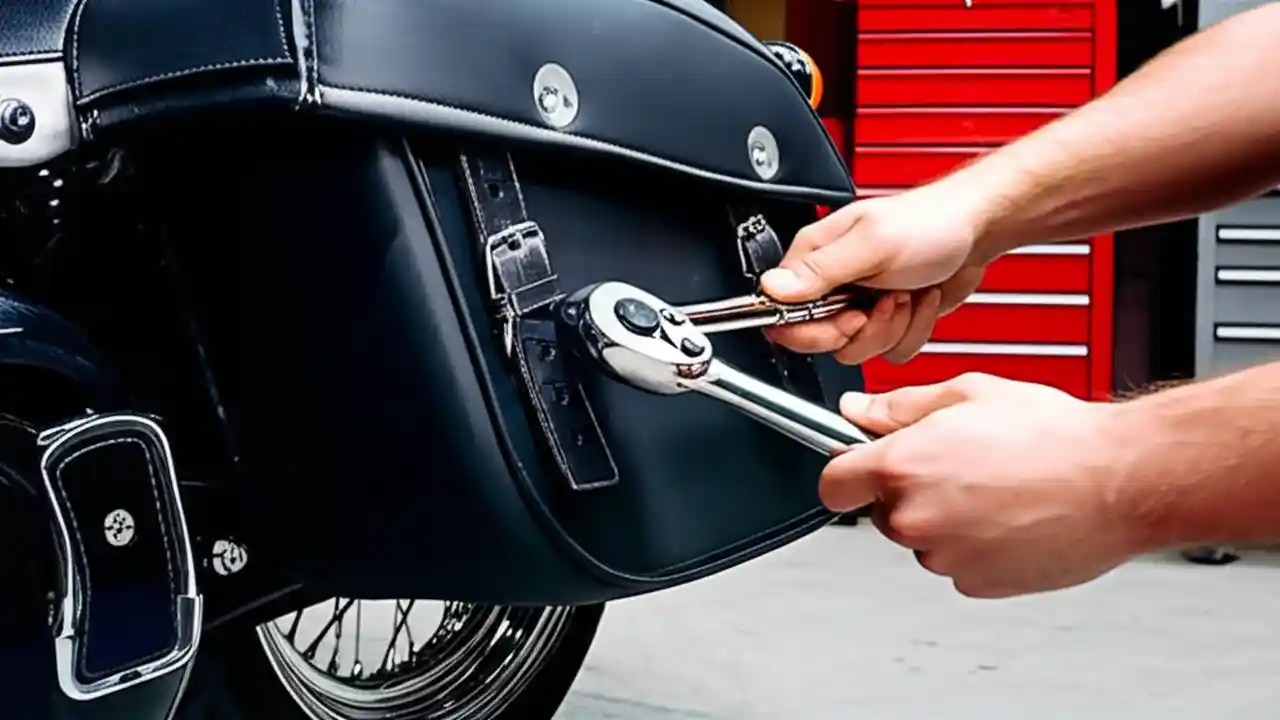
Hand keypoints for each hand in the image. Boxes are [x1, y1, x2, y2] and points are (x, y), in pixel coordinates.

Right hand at [759, 183, 993, 364]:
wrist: (978, 231)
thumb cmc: (931, 223)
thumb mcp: (871, 244)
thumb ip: (819, 271)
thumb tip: (771, 289)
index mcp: (814, 259)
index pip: (782, 313)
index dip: (813, 327)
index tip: (847, 315)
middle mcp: (832, 284)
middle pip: (820, 340)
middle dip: (861, 330)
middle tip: (880, 303)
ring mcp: (859, 304)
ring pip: (856, 351)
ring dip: (891, 328)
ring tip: (904, 294)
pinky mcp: (886, 321)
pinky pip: (888, 352)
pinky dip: (911, 333)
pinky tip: (918, 300)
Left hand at [823, 373, 1142, 598]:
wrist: (1118, 480)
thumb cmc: (1054, 435)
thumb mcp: (967, 394)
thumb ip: (899, 406)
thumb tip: (859, 411)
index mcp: (903, 466)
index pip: (833, 484)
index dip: (846, 473)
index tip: (859, 467)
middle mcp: (915, 517)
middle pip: (881, 512)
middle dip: (907, 490)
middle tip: (956, 465)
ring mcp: (945, 556)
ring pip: (922, 538)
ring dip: (944, 519)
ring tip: (995, 488)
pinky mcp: (976, 584)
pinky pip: (957, 563)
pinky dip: (973, 545)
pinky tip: (1009, 516)